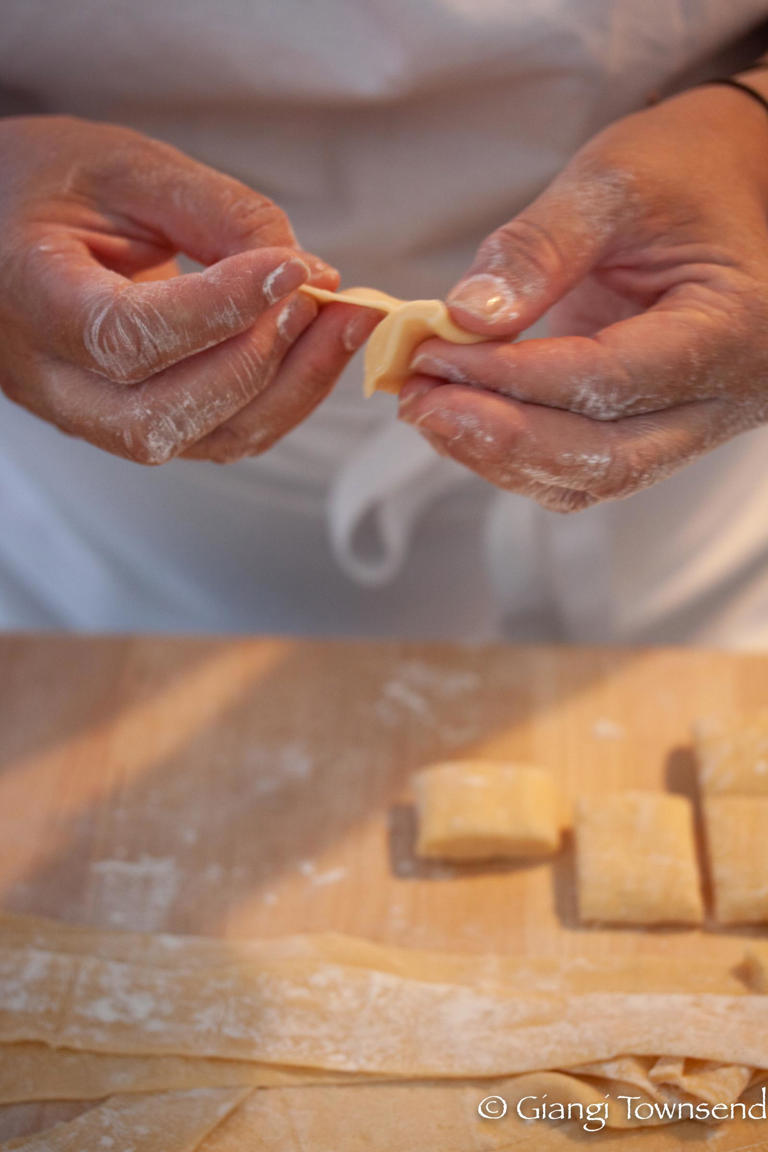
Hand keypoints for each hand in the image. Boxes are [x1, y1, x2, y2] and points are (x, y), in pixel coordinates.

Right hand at [0, 116, 378, 463]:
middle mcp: (53, 380)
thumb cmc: (49, 185)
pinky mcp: (135, 423)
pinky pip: (218, 435)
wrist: (2, 231)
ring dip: (288, 389)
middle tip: (322, 300)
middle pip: (161, 417)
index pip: (124, 337)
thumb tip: (305, 270)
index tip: (290, 269)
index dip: (216, 311)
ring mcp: (91, 416)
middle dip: (260, 362)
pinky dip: (280, 398)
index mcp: (29, 299)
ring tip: (342, 323)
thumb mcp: (121, 166)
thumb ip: (212, 210)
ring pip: (200, 441)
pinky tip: (316, 345)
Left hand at [399, 83, 767, 510]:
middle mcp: (724, 398)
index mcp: (735, 330)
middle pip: (605, 460)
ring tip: (426, 406)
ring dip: (498, 453)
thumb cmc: (684, 173)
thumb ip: (540, 248)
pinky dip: (513, 450)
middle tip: (420, 400)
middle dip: (501, 438)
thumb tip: (466, 317)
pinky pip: (579, 466)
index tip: (436, 354)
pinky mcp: (652, 433)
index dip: (513, 377)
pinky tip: (460, 415)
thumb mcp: (614, 182)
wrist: (724, 189)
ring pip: (588, 477)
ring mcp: (692, 427)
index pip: (611, 380)